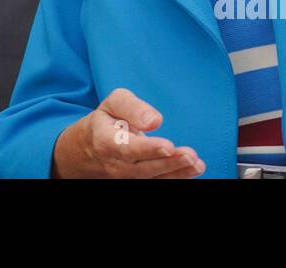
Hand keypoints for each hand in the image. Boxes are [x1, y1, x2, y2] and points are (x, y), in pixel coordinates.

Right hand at [52, 88, 204, 178]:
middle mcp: (115, 164)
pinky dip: (176, 177)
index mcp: (105, 140)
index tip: (168, 145)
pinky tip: (193, 169)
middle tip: (190, 155)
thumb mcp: (113, 104)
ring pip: (152, 178)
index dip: (148, 148)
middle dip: (168, 163)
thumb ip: (133, 108)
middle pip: (143, 167)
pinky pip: (156, 183)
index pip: (126, 148)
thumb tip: (155, 121)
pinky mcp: (136, 182)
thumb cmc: (107, 120)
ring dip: (176, 173)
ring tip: (197, 164)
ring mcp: (125, 178)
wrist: (88, 149)